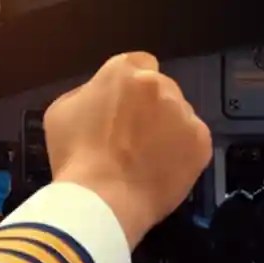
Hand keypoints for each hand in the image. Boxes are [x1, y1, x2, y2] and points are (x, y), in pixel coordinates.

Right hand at [43, 52, 211, 249]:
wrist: (102, 199)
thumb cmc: (75, 156)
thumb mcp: (62, 112)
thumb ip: (88, 94)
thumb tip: (101, 97)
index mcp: (122, 71)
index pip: (137, 63)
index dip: (131, 85)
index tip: (124, 105)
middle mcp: (158, 83)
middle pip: (160, 87)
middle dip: (150, 106)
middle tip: (134, 136)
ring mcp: (183, 112)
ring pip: (178, 113)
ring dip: (167, 128)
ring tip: (148, 158)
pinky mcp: (201, 140)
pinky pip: (193, 140)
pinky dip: (182, 152)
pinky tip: (163, 169)